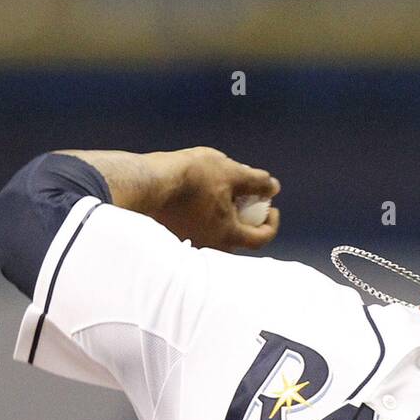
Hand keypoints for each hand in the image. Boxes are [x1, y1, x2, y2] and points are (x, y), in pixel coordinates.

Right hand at [60, 146, 280, 251]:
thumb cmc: (190, 178)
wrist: (146, 183)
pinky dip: (203, 216)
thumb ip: (255, 182)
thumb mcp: (229, 172)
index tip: (271, 208)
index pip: (261, 238)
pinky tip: (196, 197)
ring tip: (218, 192)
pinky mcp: (173, 236)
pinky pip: (196, 229)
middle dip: (245, 216)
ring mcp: (191, 244)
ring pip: (216, 233)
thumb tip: (273, 187)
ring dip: (223, 216)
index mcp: (228, 236)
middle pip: (238, 237)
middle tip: (243, 197)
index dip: (272, 224)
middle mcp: (211, 247)